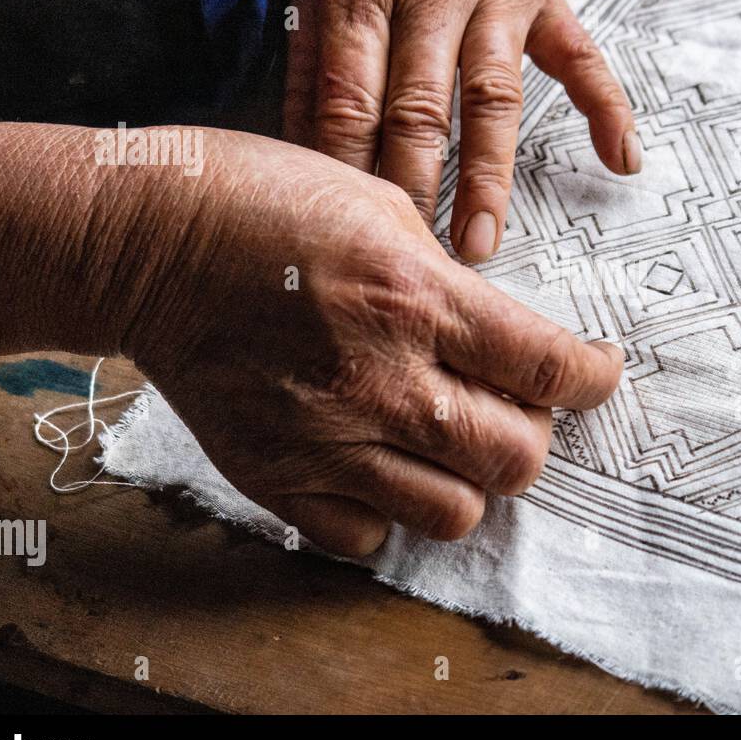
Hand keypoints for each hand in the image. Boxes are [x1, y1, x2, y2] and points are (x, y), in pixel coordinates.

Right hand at [123, 130, 622, 556]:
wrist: (145, 242)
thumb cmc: (261, 204)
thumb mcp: (379, 207)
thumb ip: (449, 282)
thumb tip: (508, 337)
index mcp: (414, 297)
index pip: (546, 367)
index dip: (592, 377)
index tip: (595, 371)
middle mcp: (379, 378)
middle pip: (516, 457)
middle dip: (535, 432)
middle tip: (514, 404)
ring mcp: (325, 438)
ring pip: (454, 511)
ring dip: (468, 479)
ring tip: (447, 439)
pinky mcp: (276, 476)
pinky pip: (367, 535)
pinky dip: (389, 510)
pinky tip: (381, 463)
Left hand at [283, 0, 639, 262]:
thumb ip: (308, 62)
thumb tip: (298, 158)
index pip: (349, 97)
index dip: (345, 171)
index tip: (347, 234)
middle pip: (418, 107)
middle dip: (412, 189)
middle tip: (409, 264)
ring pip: (491, 97)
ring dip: (488, 176)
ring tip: (480, 243)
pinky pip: (582, 56)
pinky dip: (608, 107)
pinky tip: (623, 159)